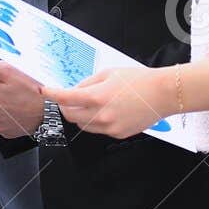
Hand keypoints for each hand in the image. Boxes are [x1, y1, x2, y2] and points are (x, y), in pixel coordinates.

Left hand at [49, 66, 172, 138]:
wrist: (163, 94)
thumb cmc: (139, 80)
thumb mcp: (108, 74)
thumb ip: (87, 83)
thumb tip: (75, 91)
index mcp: (96, 97)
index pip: (65, 99)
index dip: (51, 94)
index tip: (44, 91)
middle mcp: (101, 115)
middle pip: (70, 115)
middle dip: (66, 106)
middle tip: (69, 97)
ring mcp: (110, 127)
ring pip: (83, 125)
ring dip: (80, 115)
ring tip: (91, 103)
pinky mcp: (118, 134)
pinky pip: (99, 129)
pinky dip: (96, 121)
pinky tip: (106, 110)